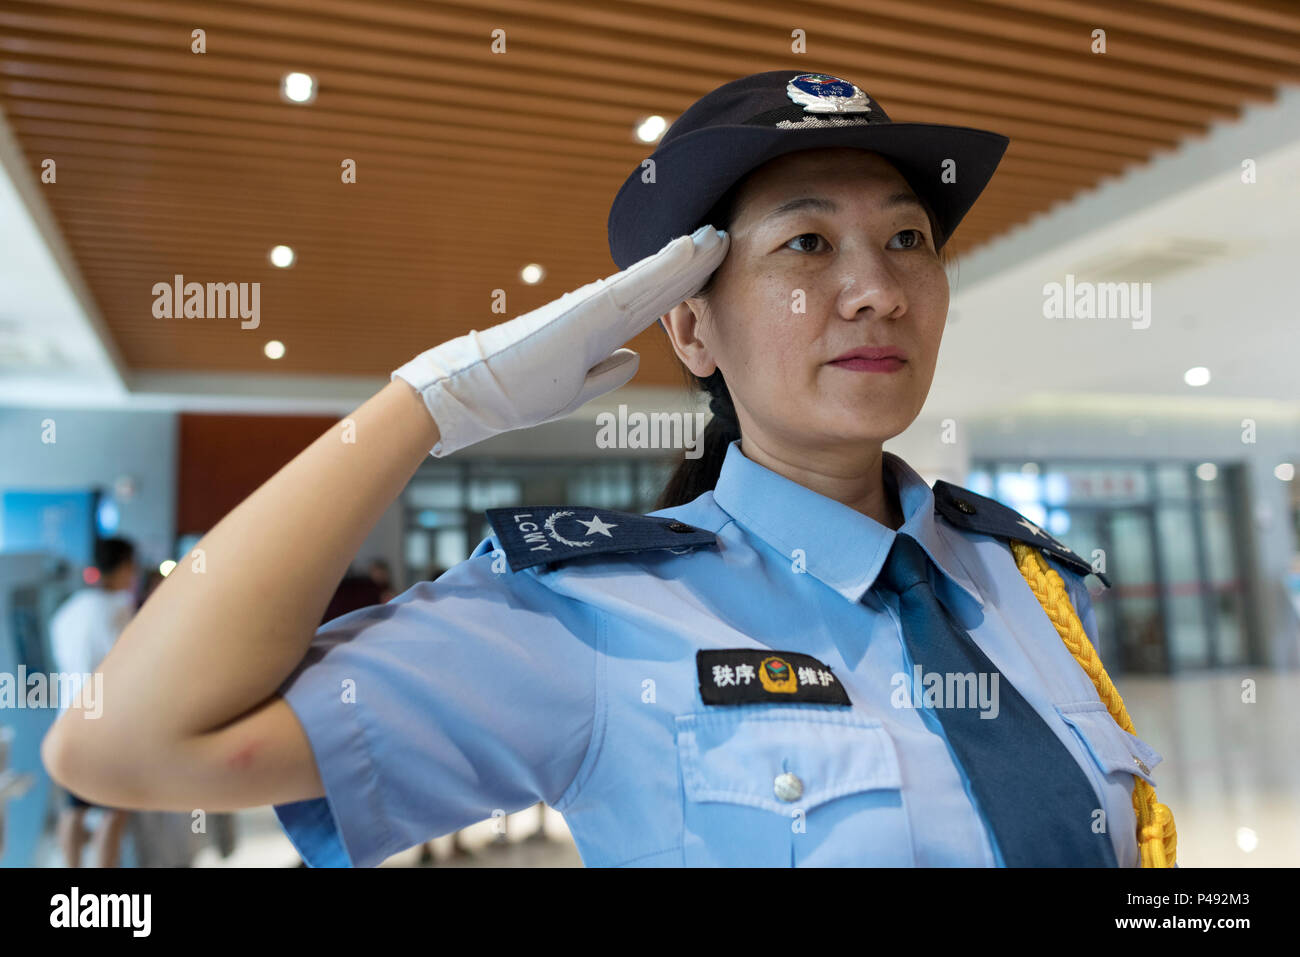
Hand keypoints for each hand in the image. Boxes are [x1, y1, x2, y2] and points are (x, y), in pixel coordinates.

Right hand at [393, 225, 728, 456]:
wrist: (472, 392)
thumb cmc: (515, 394)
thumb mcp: (573, 391)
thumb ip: (604, 373)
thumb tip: (632, 358)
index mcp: (597, 331)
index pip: (651, 305)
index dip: (683, 284)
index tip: (712, 265)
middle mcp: (598, 313)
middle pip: (657, 286)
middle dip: (693, 263)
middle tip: (724, 234)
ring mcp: (591, 310)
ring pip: (651, 281)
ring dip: (686, 258)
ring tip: (716, 234)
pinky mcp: (584, 314)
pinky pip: (633, 289)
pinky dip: (664, 269)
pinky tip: (688, 251)